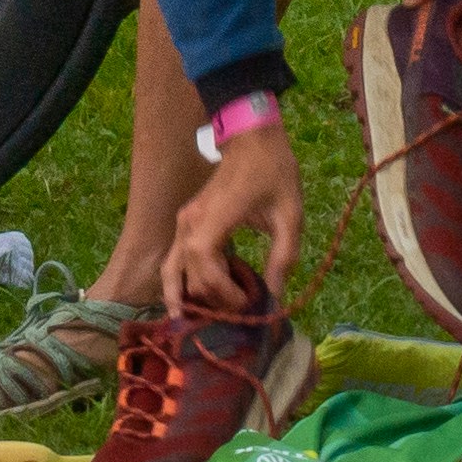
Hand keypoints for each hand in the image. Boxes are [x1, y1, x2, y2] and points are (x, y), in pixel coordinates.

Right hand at [164, 115, 303, 316]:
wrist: (252, 138)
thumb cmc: (273, 172)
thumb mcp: (289, 215)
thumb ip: (283, 258)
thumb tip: (275, 298)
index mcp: (212, 220)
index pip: (205, 270)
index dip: (224, 294)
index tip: (250, 304)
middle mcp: (188, 224)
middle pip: (189, 277)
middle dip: (212, 301)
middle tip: (240, 315)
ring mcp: (183, 223)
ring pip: (171, 272)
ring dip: (187, 298)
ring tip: (201, 323)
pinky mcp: (186, 223)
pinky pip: (175, 261)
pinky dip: (181, 284)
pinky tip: (194, 303)